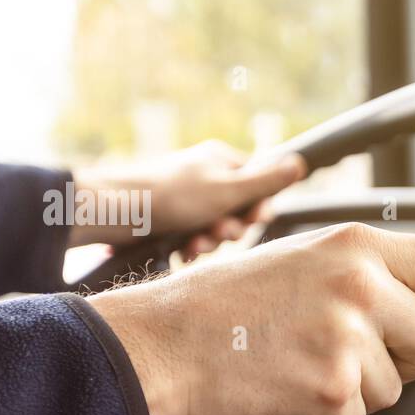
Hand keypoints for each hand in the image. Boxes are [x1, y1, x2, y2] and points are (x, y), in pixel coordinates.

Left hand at [71, 140, 307, 257]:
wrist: (114, 210)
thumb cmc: (171, 195)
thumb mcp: (227, 189)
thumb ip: (266, 181)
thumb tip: (300, 163)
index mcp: (221, 161)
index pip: (258, 185)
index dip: (258, 208)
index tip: (252, 220)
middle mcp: (206, 177)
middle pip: (238, 211)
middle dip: (230, 229)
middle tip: (218, 234)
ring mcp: (187, 199)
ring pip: (215, 228)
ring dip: (210, 242)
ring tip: (195, 246)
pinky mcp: (171, 220)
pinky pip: (194, 238)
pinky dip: (192, 247)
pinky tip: (182, 252)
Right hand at [89, 222, 414, 414]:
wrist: (161, 345)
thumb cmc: (222, 304)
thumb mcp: (304, 256)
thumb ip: (367, 272)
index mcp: (358, 246)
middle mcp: (361, 287)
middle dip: (411, 359)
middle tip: (360, 354)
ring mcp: (348, 341)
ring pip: (396, 388)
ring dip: (356, 389)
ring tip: (301, 362)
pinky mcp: (332, 392)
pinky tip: (287, 386)